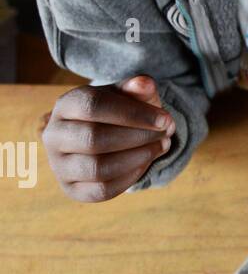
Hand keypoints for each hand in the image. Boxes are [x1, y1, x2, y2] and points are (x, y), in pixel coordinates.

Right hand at [42, 76, 174, 200]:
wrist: (107, 134)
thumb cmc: (119, 110)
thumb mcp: (129, 95)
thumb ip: (137, 88)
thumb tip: (144, 83)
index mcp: (65, 104)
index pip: (93, 106)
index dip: (133, 113)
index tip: (165, 119)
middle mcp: (53, 135)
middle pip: (94, 139)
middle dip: (138, 137)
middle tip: (167, 133)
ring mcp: (59, 165)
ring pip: (97, 168)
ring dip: (138, 157)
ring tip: (162, 145)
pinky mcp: (71, 189)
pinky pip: (101, 190)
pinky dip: (130, 176)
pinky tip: (147, 161)